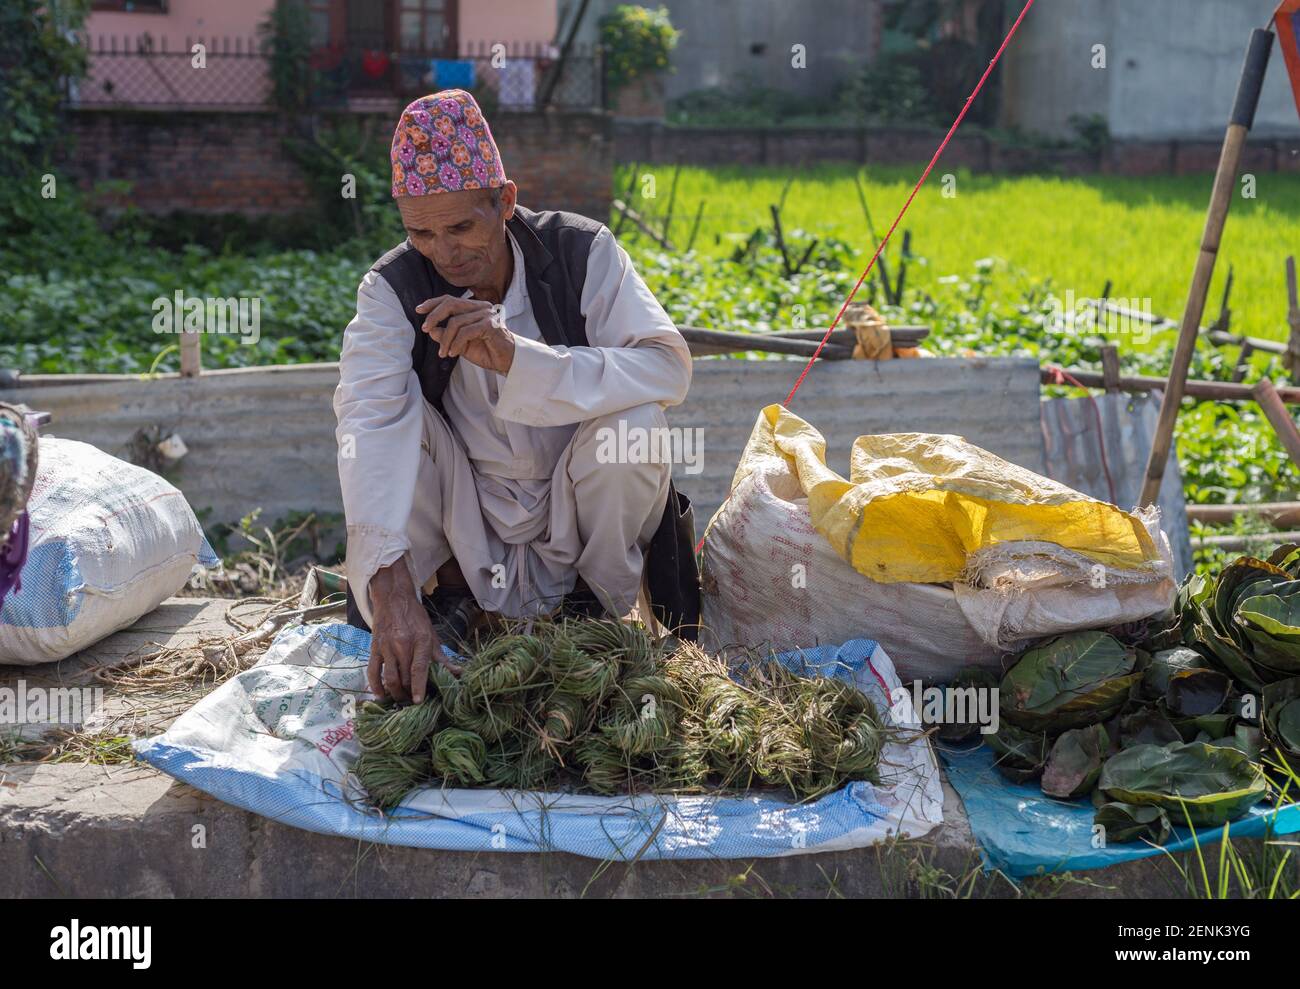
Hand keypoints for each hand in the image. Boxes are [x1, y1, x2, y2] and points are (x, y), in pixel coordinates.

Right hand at [367, 559, 460, 702]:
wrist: (393, 599)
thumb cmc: (415, 618)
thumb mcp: (432, 635)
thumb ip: (442, 658)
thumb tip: (458, 674)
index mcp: (420, 641)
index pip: (419, 668)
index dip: (419, 687)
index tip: (419, 701)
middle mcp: (402, 645)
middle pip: (404, 677)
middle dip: (408, 693)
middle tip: (413, 703)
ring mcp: (387, 647)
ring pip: (389, 677)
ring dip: (394, 693)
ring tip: (401, 700)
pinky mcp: (374, 649)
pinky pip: (373, 671)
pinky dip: (375, 686)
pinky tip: (381, 696)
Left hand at [415, 296, 514, 374]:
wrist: (507, 362)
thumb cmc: (486, 351)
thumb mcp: (460, 344)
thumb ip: (446, 335)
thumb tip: (431, 329)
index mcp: (474, 308)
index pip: (449, 299)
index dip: (432, 303)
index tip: (419, 310)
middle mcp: (481, 307)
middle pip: (450, 304)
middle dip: (434, 316)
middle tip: (425, 329)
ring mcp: (487, 314)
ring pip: (456, 322)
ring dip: (445, 339)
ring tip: (443, 353)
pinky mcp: (491, 324)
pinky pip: (466, 332)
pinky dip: (456, 344)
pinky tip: (453, 353)